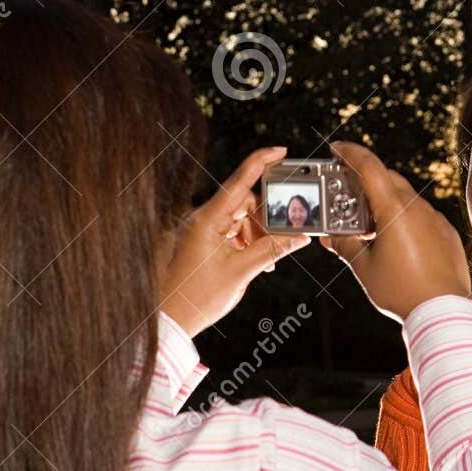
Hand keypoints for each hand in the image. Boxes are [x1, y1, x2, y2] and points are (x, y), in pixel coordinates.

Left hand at [158, 145, 310, 336]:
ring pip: (240, 218)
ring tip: (267, 260)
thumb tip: (301, 236)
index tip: (281, 151)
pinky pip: (232, 231)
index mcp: (207, 219)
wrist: (171, 320)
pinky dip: (247, 241)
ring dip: (258, 233)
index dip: (261, 161)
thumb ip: (272, 249)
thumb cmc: (199, 298)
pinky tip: (256, 260)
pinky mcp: (202, 241)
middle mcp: (202, 218)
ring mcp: (201, 229)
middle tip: (285, 235)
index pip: (239, 181)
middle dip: (266, 217)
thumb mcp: (242, 272)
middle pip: (244, 201)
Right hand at [319, 141, 471, 321]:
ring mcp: (436, 219)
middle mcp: (417, 208)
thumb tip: (328, 237)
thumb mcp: (364, 268)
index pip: (370, 167)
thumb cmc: (401, 291)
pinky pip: (423, 216)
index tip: (338, 149)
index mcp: (394, 210)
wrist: (444, 312)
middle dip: (366, 180)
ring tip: (370, 225)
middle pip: (388, 179)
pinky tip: (397, 241)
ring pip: (407, 199)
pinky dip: (407, 219)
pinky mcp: (447, 233)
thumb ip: (345, 245)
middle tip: (348, 192)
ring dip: (387, 203)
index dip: (351, 153)